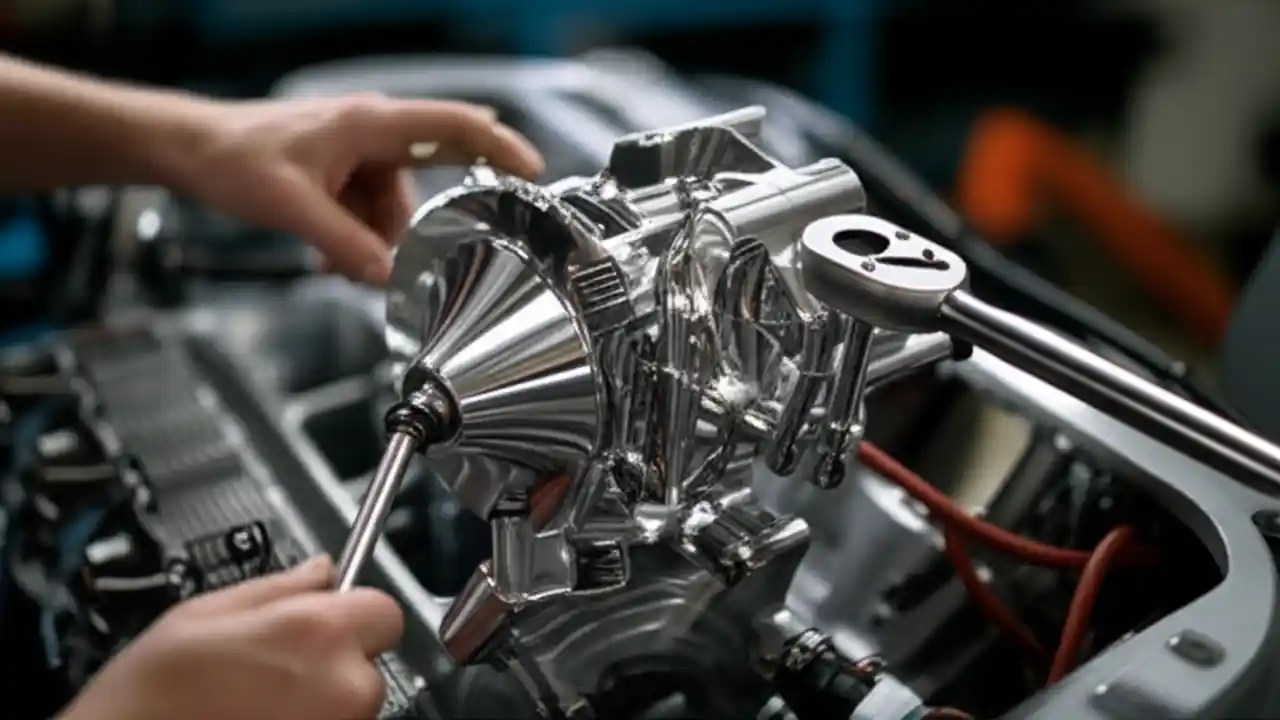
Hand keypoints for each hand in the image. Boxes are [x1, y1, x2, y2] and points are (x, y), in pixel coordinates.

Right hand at [59, 555, 404, 719]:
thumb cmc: (150, 697)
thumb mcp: (203, 613)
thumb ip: (279, 586)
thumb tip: (321, 569)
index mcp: (316, 632)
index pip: (385, 609)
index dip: (354, 611)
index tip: (329, 618)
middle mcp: (342, 686)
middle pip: (371, 661)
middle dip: (335, 659)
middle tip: (277, 666)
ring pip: (353, 702)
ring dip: (322, 697)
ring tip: (259, 699)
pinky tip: (261, 718)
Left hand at [171, 94, 543, 283]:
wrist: (190, 150)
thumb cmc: (233, 157)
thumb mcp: (291, 207)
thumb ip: (344, 244)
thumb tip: (386, 275)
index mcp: (371, 124)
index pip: (455, 127)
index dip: (501, 147)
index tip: (533, 173)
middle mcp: (372, 133)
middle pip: (431, 175)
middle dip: (427, 222)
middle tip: (438, 252)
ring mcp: (358, 154)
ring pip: (396, 208)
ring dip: (375, 241)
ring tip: (334, 262)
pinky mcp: (343, 173)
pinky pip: (369, 212)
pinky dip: (356, 238)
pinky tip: (328, 256)